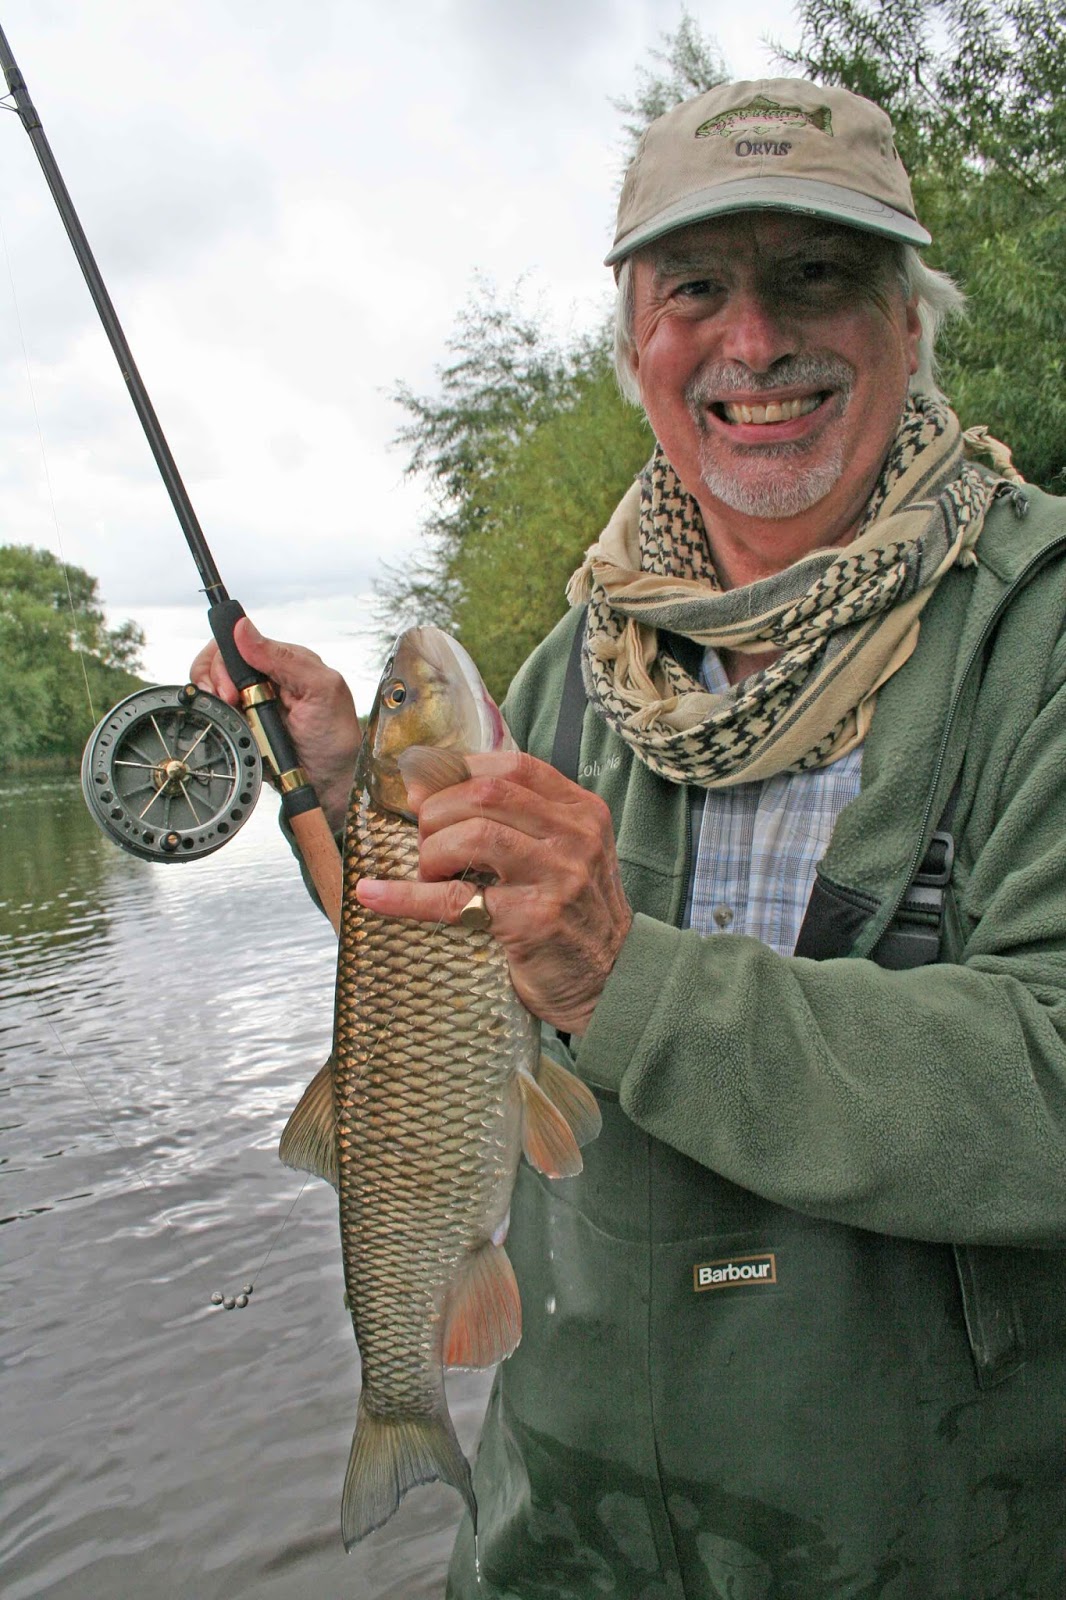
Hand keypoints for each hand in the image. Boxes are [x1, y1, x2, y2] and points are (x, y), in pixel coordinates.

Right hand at [189, 616, 359, 832]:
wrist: (329, 781)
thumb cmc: (335, 736)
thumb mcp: (320, 689)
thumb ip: (283, 658)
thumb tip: (243, 628)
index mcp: (284, 660)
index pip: (237, 642)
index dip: (225, 662)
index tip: (231, 688)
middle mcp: (265, 676)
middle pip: (218, 662)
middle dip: (215, 681)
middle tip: (231, 704)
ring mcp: (251, 700)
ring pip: (211, 686)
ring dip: (212, 700)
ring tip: (231, 716)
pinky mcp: (243, 722)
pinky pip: (216, 712)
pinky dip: (214, 717)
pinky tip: (229, 726)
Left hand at [354, 752, 632, 1034]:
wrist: (612, 980)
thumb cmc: (574, 914)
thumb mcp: (567, 853)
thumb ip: (522, 819)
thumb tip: (428, 792)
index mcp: (582, 811)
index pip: (512, 767)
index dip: (459, 772)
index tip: (427, 792)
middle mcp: (575, 836)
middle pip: (486, 795)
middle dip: (438, 811)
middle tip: (424, 840)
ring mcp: (558, 876)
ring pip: (474, 834)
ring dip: (432, 850)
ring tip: (429, 871)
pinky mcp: (533, 920)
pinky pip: (454, 899)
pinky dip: (405, 896)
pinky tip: (374, 895)